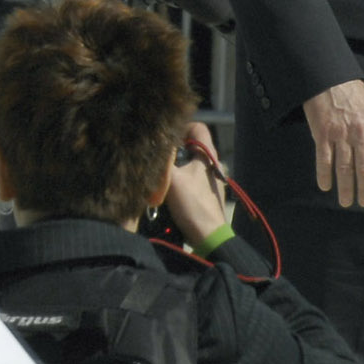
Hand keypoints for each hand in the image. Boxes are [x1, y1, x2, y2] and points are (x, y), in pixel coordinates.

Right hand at [163, 123, 230, 245]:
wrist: (207, 236)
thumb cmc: (192, 205)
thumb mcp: (172, 179)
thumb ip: (162, 159)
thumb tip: (151, 142)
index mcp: (208, 156)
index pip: (197, 128)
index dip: (181, 129)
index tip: (165, 139)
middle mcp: (213, 164)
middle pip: (191, 145)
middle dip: (173, 149)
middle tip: (158, 158)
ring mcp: (211, 179)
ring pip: (189, 162)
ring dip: (175, 166)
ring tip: (161, 175)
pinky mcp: (206, 192)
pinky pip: (191, 176)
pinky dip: (180, 178)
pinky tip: (169, 189)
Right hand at [304, 78, 363, 207]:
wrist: (328, 80)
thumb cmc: (353, 94)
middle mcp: (360, 134)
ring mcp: (340, 135)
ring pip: (344, 168)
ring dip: (345, 187)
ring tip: (346, 201)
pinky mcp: (322, 134)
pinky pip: (323, 159)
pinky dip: (324, 175)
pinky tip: (325, 186)